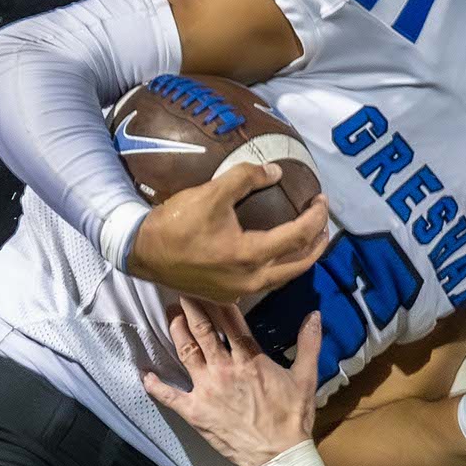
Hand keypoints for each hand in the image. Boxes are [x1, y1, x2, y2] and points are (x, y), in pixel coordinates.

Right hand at [127, 166, 334, 303]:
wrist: (141, 252)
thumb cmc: (175, 223)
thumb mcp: (211, 193)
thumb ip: (245, 178)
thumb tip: (275, 172)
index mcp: (251, 255)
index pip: (298, 236)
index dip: (315, 217)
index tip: (322, 200)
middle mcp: (250, 279)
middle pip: (299, 265)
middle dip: (317, 244)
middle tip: (324, 224)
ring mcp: (238, 291)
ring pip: (282, 277)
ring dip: (299, 259)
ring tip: (308, 240)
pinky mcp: (225, 294)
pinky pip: (263, 283)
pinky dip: (278, 268)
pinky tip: (275, 255)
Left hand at [145, 300, 321, 465]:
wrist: (278, 456)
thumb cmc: (292, 417)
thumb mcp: (306, 378)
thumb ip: (308, 344)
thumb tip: (315, 315)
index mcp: (250, 360)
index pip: (230, 322)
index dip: (217, 301)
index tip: (207, 286)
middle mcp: (225, 369)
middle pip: (203, 331)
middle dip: (191, 309)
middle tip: (181, 291)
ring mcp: (207, 389)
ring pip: (186, 353)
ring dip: (177, 332)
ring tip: (171, 316)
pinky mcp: (195, 411)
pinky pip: (169, 396)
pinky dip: (155, 385)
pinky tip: (146, 374)